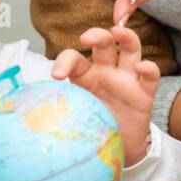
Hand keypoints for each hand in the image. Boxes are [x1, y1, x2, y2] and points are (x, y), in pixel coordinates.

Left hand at [52, 25, 160, 167]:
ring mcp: (127, 80)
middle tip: (86, 38)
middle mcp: (107, 71)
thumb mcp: (73, 116)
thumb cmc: (94, 126)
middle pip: (104, 43)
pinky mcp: (144, 92)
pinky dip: (149, 68)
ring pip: (130, 49)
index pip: (74, 59)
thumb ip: (58, 110)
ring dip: (126, 37)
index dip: (64, 61)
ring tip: (119, 32)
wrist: (119, 148)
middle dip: (96, 35)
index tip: (56, 75)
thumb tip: (30, 119)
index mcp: (85, 75)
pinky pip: (150, 76)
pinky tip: (142, 67)